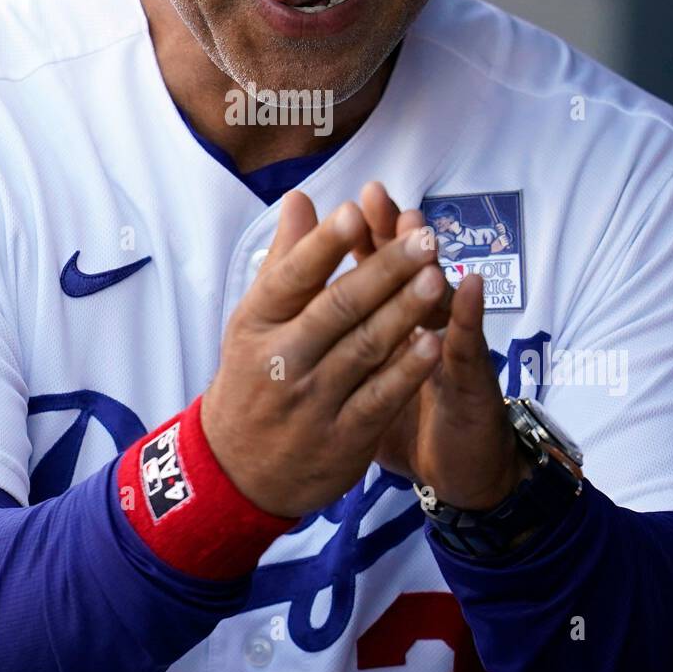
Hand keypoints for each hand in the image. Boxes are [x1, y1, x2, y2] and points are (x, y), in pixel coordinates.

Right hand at [200, 192, 449, 516]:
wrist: (236, 472)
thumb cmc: (252, 378)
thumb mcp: (254, 320)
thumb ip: (285, 260)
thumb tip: (300, 199)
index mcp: (258, 323)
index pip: (292, 277)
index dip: (325, 244)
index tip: (355, 211)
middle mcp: (283, 359)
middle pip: (339, 308)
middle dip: (385, 270)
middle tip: (424, 238)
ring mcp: (313, 401)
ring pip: (365, 348)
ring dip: (404, 312)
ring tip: (436, 278)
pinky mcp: (342, 438)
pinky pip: (380, 397)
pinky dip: (407, 369)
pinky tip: (434, 341)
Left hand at [356, 184, 532, 510]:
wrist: (457, 469)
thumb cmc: (403, 412)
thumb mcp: (366, 372)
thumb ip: (341, 327)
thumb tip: (305, 296)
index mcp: (395, 318)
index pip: (377, 266)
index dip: (366, 234)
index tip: (355, 198)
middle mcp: (426, 322)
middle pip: (409, 269)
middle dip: (394, 234)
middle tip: (383, 196)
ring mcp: (453, 345)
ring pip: (442, 296)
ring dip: (430, 261)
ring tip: (422, 228)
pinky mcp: (476, 379)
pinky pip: (470, 346)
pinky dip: (470, 315)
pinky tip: (472, 285)